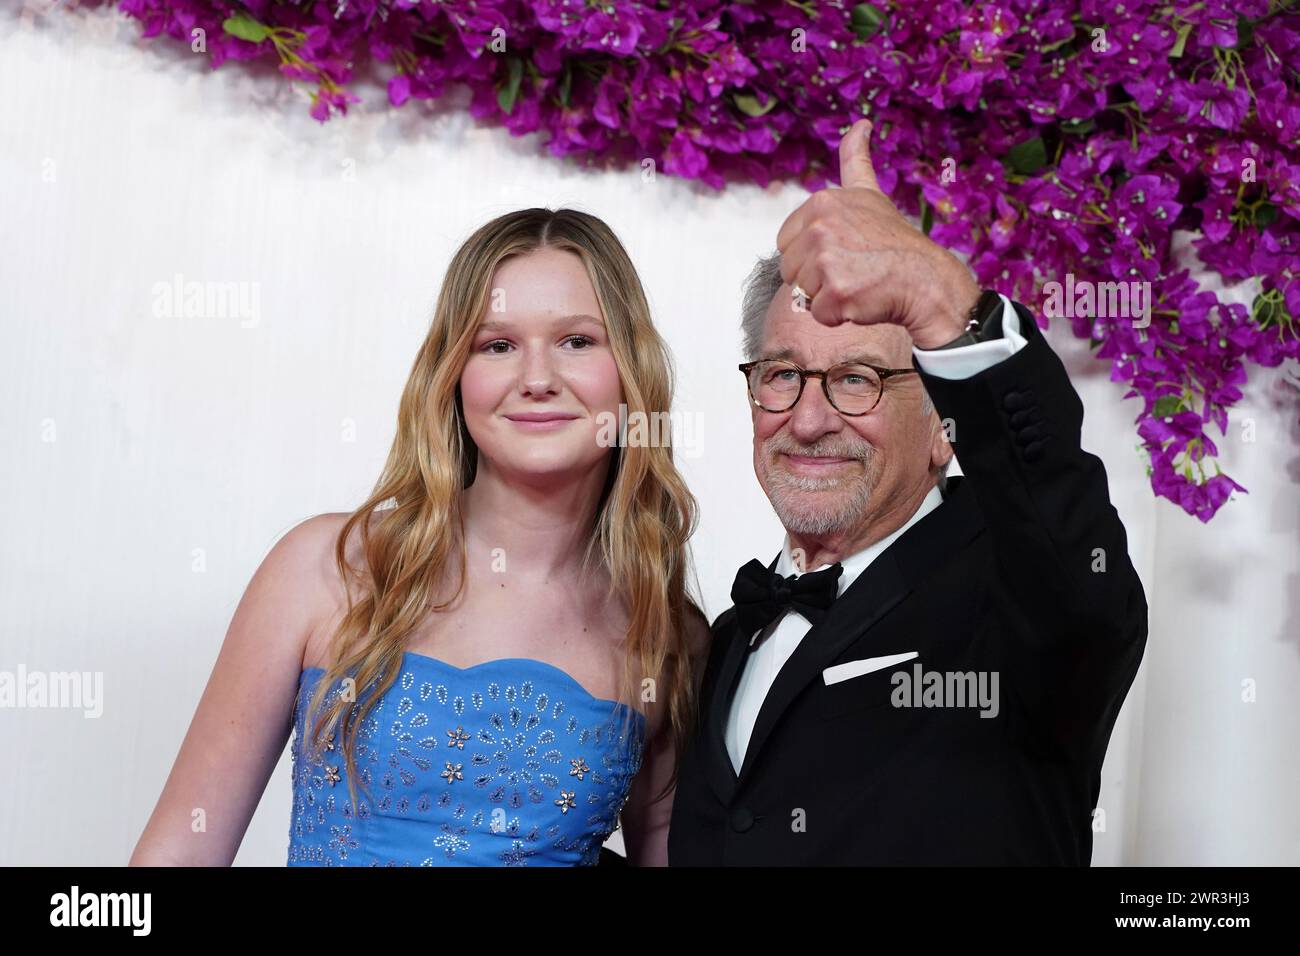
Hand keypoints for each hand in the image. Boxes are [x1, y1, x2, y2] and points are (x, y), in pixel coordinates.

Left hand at [775, 118, 981, 348]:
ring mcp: (827, 260)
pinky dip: (838, 315)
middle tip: (852, 269)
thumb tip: (860, 124)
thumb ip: (855, 160)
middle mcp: (821, 227)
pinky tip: (862, 299)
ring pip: (803, 293)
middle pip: (790, 270)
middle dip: (816, 278)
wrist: (925, 280)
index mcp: (821, 202)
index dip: (809, 255)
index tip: (842, 251)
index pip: (785, 243)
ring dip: (828, 296)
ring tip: (859, 282)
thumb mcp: (870, 193)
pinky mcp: (836, 292)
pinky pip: (819, 314)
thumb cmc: (895, 242)